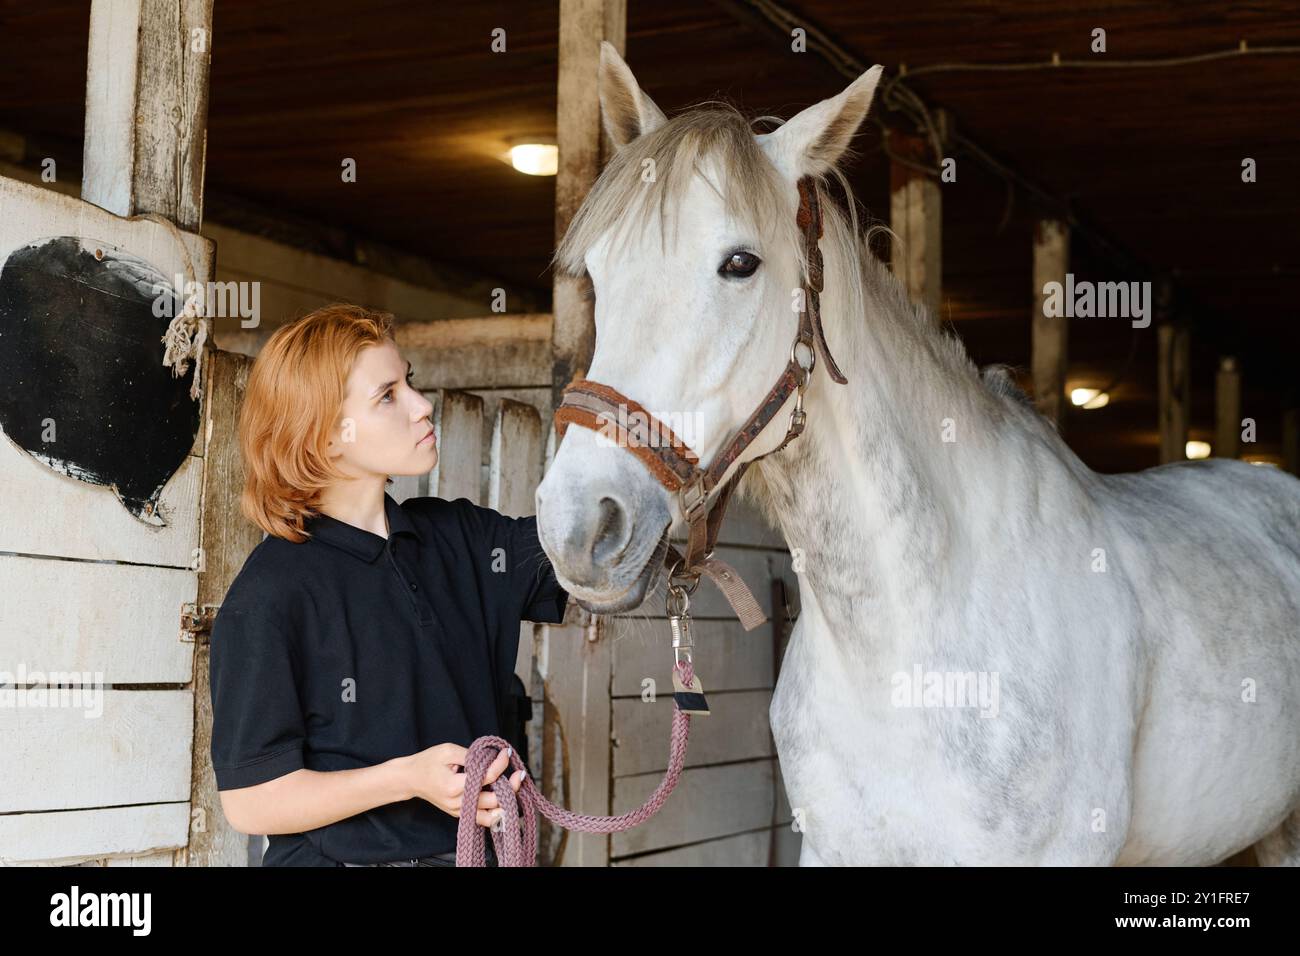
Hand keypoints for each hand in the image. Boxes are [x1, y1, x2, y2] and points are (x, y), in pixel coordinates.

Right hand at [404, 743, 525, 827]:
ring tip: (513, 785)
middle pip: (493, 799)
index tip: (506, 752)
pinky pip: (483, 818)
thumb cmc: (428, 762)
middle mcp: (458, 803)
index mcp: (454, 786)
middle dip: (510, 785)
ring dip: (505, 800)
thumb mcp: (448, 751)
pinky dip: (496, 811)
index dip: (500, 764)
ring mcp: (459, 811)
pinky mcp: (460, 814)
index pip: (486, 778)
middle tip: (519, 772)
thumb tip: (492, 757)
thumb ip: (471, 755)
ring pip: (492, 814)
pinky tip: (503, 797)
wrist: (410, 779)